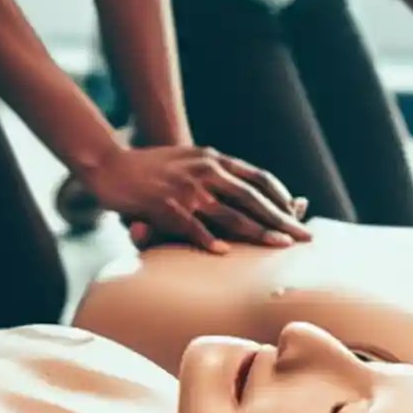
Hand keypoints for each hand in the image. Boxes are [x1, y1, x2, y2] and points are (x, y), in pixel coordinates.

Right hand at [84, 146, 310, 252]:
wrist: (110, 163)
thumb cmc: (149, 167)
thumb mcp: (186, 160)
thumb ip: (210, 174)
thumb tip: (234, 192)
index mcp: (213, 159)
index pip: (258, 178)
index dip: (280, 197)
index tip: (298, 213)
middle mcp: (205, 170)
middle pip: (252, 198)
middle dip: (281, 218)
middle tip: (303, 236)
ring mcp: (186, 187)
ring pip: (230, 213)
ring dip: (258, 231)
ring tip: (279, 246)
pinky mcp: (165, 204)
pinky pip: (192, 225)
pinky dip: (209, 240)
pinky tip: (225, 253)